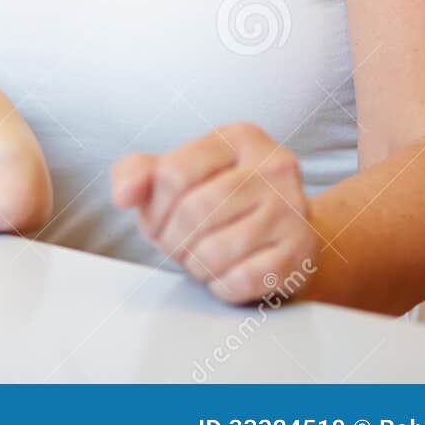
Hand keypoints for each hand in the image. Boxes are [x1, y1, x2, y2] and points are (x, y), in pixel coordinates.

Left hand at [110, 122, 319, 303]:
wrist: (282, 236)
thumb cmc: (219, 202)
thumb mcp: (174, 176)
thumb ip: (137, 174)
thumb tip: (124, 194)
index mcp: (239, 138)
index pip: (174, 172)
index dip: (154, 207)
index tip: (156, 220)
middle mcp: (273, 167)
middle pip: (194, 210)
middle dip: (171, 239)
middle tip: (175, 246)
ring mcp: (293, 210)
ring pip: (216, 250)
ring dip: (194, 264)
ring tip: (199, 258)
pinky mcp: (301, 253)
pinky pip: (241, 280)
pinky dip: (220, 285)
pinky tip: (223, 274)